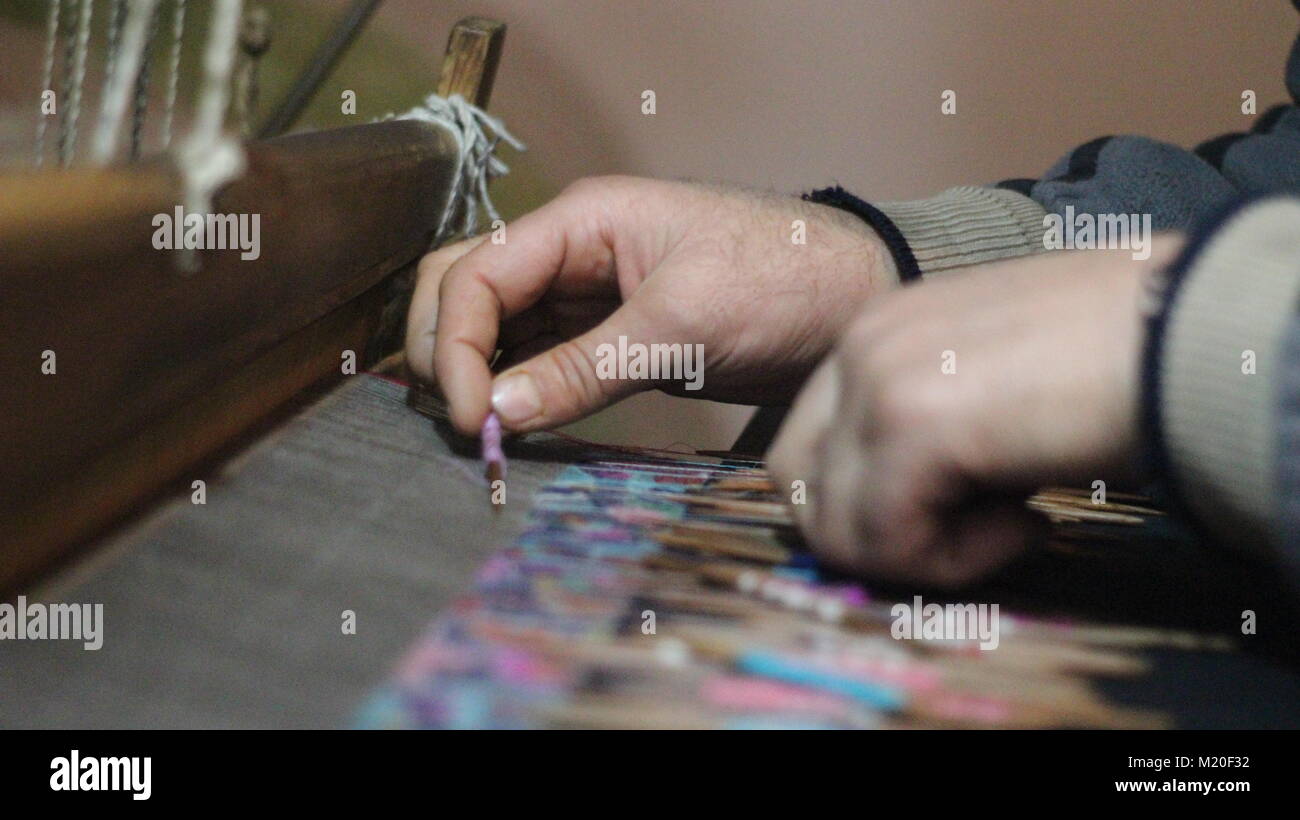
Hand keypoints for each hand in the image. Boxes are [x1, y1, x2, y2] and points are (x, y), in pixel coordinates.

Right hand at [405, 176, 895, 434]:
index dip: (455, 346)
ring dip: (475, 376)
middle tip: (466, 426)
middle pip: (464, 292)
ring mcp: (584, 294)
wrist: (855, 299)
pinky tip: (517, 426)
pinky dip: (516, 390)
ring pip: (493, 328)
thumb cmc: (784, 281)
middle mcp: (570, 251)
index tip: (471, 418)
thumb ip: (586, 367)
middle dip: (446, 353)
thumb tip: (498, 411)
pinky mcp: (607, 334)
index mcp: (581, 220)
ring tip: (484, 435)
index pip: (475, 275)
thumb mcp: (683, 324)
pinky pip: (536, 358)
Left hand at [767, 237, 1182, 586]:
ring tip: (1014, 516)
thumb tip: (886, 500)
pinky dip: (957, 560)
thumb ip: (920, 422)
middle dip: (874, 534)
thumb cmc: (1108, 355)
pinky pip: (888, 543)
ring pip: (836, 529)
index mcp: (874, 333)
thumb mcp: (983, 381)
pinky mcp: (913, 426)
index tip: (960, 503)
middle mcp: (859, 347)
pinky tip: (1032, 520)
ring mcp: (878, 381)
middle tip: (969, 526)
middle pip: (799, 488)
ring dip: (923, 551)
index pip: (806, 448)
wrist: (1185, 329)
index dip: (868, 504)